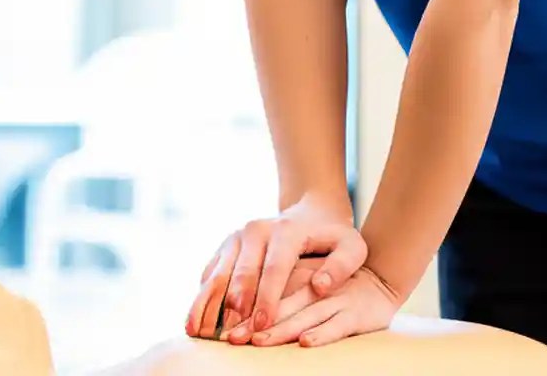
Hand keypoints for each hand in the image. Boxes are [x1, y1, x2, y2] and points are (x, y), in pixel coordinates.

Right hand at [185, 197, 364, 339]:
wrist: (309, 213)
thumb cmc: (332, 237)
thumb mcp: (351, 246)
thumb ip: (342, 266)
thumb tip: (319, 287)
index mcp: (286, 231)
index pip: (275, 268)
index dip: (268, 298)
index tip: (264, 324)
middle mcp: (256, 230)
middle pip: (242, 272)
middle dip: (235, 305)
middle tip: (231, 333)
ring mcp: (236, 237)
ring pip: (219, 273)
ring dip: (208, 303)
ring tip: (198, 331)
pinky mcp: (225, 247)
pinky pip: (210, 274)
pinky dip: (202, 298)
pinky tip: (195, 321)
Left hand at [240, 264, 402, 347]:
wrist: (379, 277)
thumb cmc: (334, 278)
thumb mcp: (305, 275)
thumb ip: (279, 286)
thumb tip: (237, 304)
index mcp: (299, 274)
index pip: (269, 289)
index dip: (247, 307)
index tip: (225, 324)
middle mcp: (315, 286)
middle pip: (282, 305)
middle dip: (256, 322)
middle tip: (233, 337)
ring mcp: (336, 300)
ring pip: (305, 315)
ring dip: (282, 329)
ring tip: (259, 341)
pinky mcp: (356, 315)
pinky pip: (338, 325)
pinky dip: (322, 333)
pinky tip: (306, 342)